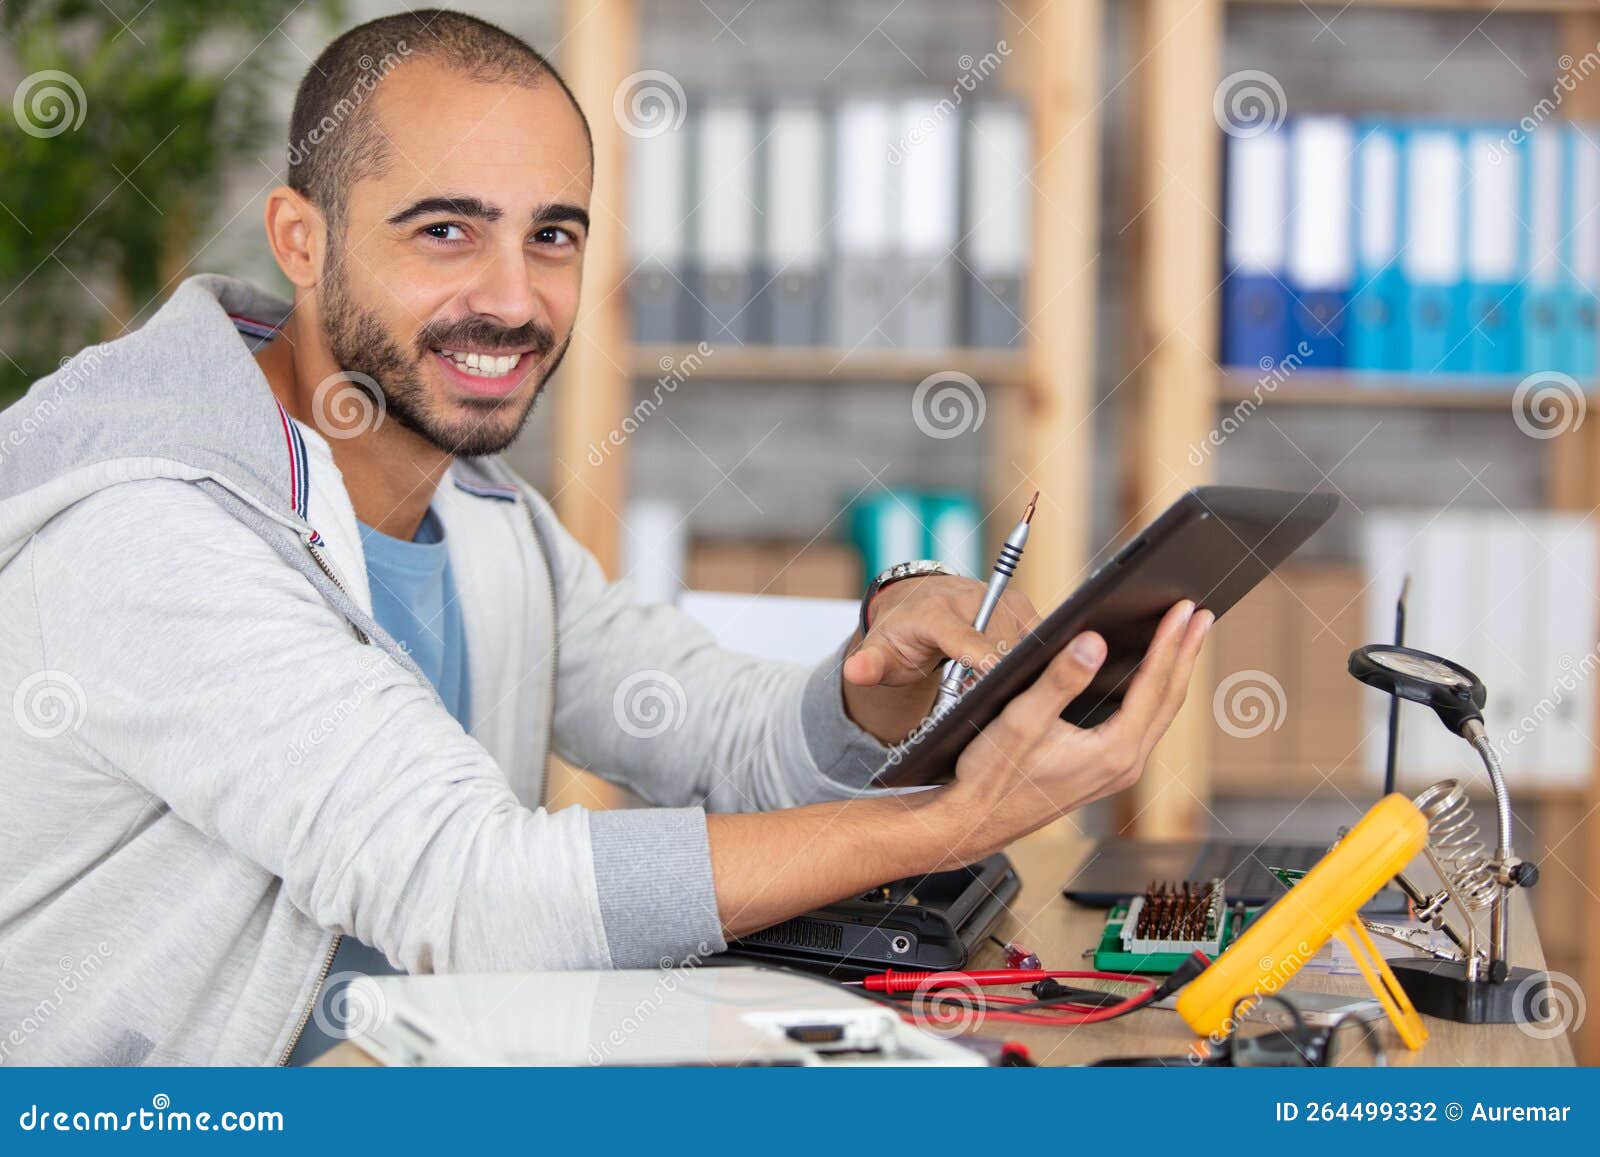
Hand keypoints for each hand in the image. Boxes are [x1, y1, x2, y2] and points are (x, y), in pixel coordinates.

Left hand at [840, 575, 1037, 742]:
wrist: (916, 602)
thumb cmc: (900, 635)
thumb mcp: (879, 652)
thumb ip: (868, 665)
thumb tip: (855, 672)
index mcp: (936, 612)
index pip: (966, 640)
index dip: (984, 661)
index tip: (997, 682)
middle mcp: (972, 598)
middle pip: (1002, 644)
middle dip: (1004, 678)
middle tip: (997, 711)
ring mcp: (1001, 599)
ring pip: (1026, 641)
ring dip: (1022, 672)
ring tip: (1006, 697)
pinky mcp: (1020, 605)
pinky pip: (1039, 637)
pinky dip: (1036, 661)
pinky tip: (1024, 682)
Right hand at [928, 599, 1212, 866]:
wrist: (974, 822)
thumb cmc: (991, 776)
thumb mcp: (1022, 720)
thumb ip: (1060, 679)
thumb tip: (1094, 642)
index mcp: (1113, 751)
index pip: (1154, 685)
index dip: (1171, 643)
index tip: (1185, 610)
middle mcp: (1124, 765)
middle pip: (1169, 699)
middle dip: (1185, 653)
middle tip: (1201, 615)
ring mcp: (1117, 772)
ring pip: (1159, 714)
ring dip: (1174, 673)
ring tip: (1185, 640)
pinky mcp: (1104, 772)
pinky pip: (1143, 726)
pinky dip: (1154, 694)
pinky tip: (1148, 680)